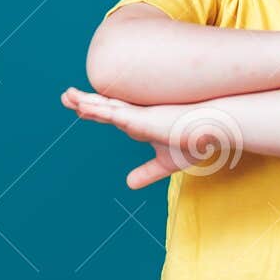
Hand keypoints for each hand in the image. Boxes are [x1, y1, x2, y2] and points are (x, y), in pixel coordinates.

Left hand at [61, 88, 185, 188]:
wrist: (215, 129)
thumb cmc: (195, 141)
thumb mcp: (165, 164)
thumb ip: (147, 173)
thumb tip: (128, 184)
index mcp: (141, 123)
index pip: (112, 115)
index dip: (94, 110)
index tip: (76, 107)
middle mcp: (138, 115)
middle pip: (105, 107)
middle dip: (85, 101)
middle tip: (64, 95)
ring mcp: (142, 115)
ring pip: (109, 107)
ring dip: (88, 103)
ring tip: (69, 97)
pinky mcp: (147, 118)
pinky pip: (121, 114)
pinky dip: (104, 111)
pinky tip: (89, 108)